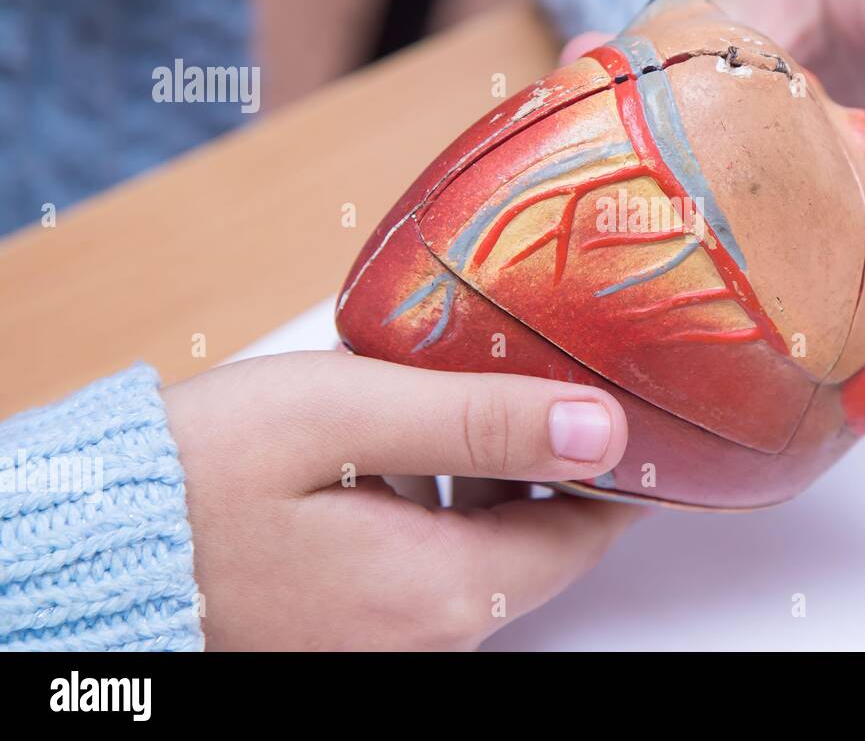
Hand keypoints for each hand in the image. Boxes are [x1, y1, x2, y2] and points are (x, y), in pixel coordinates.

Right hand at [163, 351, 639, 649]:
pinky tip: (397, 448)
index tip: (628, 405)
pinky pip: (424, 564)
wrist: (91, 541)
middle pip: (536, 542)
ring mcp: (385, 638)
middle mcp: (427, 632)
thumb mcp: (346, 415)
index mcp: (442, 586)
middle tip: (535, 370)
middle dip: (545, 459)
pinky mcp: (349, 627)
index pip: (585, 532)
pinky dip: (433, 504)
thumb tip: (603, 426)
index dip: (618, 468)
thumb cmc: (198, 476)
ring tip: (457, 391)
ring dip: (485, 475)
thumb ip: (482, 416)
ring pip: (480, 548)